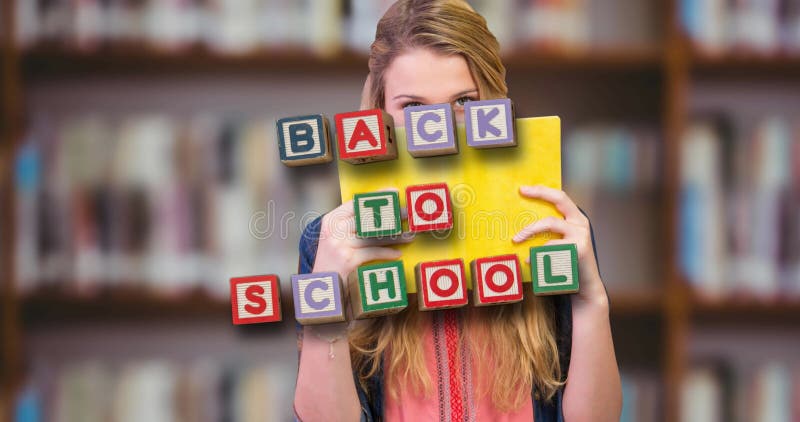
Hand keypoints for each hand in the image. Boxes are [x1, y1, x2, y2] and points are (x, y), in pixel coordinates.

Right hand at [313, 189, 413, 298]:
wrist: (321, 285)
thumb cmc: (332, 261)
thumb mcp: (336, 238)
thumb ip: (352, 225)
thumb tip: (380, 214)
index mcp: (331, 220)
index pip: (356, 203)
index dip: (376, 197)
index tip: (393, 193)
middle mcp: (334, 230)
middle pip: (367, 217)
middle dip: (391, 215)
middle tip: (407, 214)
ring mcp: (339, 244)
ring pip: (373, 235)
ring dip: (394, 236)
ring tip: (408, 236)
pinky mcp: (347, 260)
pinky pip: (372, 252)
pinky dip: (387, 253)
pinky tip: (397, 253)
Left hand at [512, 185, 607, 309]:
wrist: (585, 286)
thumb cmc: (567, 263)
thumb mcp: (561, 242)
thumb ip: (551, 231)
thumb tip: (523, 224)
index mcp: (576, 218)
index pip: (560, 197)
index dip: (542, 190)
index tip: (523, 188)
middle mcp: (581, 223)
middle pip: (560, 200)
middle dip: (540, 193)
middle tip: (521, 192)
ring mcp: (581, 235)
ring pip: (550, 223)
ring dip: (529, 230)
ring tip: (516, 239)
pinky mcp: (578, 249)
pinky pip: (550, 246)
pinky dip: (536, 253)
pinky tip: (529, 260)